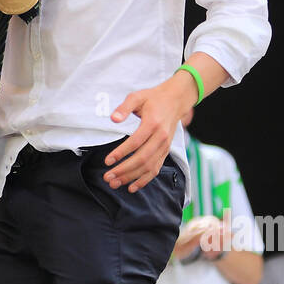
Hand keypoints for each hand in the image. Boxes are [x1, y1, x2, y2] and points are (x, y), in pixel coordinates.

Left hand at [104, 73, 196, 191]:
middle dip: (124, 170)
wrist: (175, 101)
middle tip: (107, 177)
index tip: (107, 161)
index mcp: (152, 124)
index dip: (121, 153)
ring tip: (115, 183)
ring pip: (148, 167)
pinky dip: (144, 180)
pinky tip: (131, 187)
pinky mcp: (165, 152)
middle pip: (142, 159)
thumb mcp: (137, 97)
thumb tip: (113, 119)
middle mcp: (160, 138)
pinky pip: (155, 169)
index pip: (135, 142)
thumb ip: (124, 107)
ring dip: (131, 178)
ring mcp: (164, 147)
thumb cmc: (153, 99)